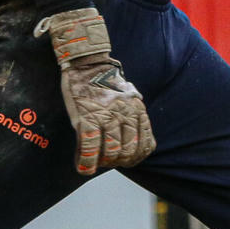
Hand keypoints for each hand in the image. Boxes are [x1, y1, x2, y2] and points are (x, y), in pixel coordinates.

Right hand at [35, 8, 155, 175]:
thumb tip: (138, 133)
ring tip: (95, 162)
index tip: (126, 160)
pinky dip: (87, 162)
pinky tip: (83, 167)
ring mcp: (106, 115)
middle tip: (108, 161)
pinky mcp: (87, 116)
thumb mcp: (128, 95)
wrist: (85, 61)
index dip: (137, 157)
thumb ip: (133, 113)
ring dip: (103, 163)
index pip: (146, 143)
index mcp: (137, 109)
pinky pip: (90, 147)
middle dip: (119, 161)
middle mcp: (125, 113)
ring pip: (112, 151)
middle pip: (129, 150)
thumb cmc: (104, 80)